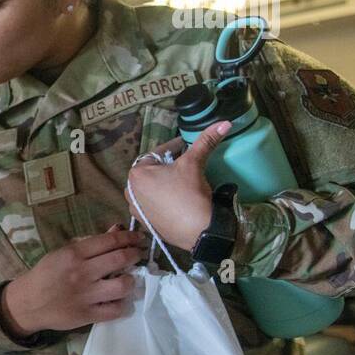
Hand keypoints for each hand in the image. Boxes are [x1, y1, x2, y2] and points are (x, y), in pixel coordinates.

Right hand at [2, 228, 145, 333]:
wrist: (27, 303)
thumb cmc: (45, 275)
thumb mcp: (63, 254)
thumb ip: (90, 244)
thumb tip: (117, 230)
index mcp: (74, 254)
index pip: (110, 241)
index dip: (129, 237)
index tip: (138, 238)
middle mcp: (82, 272)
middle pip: (120, 259)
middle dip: (135, 255)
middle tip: (138, 255)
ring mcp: (86, 295)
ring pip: (123, 285)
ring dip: (131, 281)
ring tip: (128, 280)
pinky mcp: (87, 315)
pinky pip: (115, 310)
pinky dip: (122, 304)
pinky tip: (119, 300)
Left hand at [126, 122, 230, 249]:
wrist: (198, 231)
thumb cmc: (190, 194)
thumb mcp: (195, 163)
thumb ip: (206, 141)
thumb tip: (224, 123)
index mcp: (136, 174)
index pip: (157, 153)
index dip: (174, 148)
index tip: (187, 146)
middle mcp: (129, 191)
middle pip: (153, 171)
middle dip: (168, 166)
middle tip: (186, 163)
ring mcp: (136, 210)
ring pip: (153, 188)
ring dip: (165, 182)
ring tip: (183, 181)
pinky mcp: (145, 224)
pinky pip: (154, 205)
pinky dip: (164, 199)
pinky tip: (178, 199)